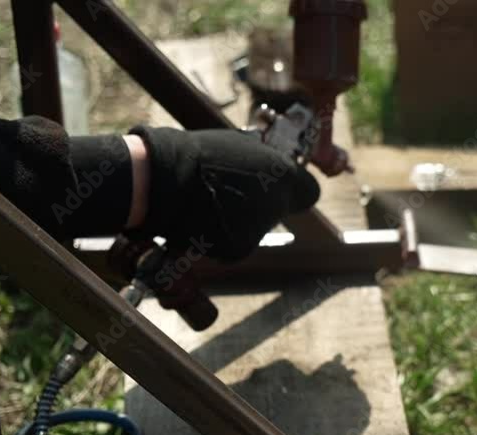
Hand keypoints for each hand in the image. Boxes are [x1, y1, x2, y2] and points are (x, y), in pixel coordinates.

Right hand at [128, 126, 319, 261]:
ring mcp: (260, 228)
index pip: (309, 192)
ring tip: (209, 202)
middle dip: (262, 205)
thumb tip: (271, 162)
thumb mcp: (240, 144)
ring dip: (239, 220)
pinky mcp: (239, 248)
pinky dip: (221, 235)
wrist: (167, 179)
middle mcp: (278, 203)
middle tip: (232, 194)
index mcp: (283, 174)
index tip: (282, 190)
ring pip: (255, 228)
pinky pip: (234, 242)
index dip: (296, 191)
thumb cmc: (199, 154)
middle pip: (278, 210)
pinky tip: (203, 219)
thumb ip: (264, 160)